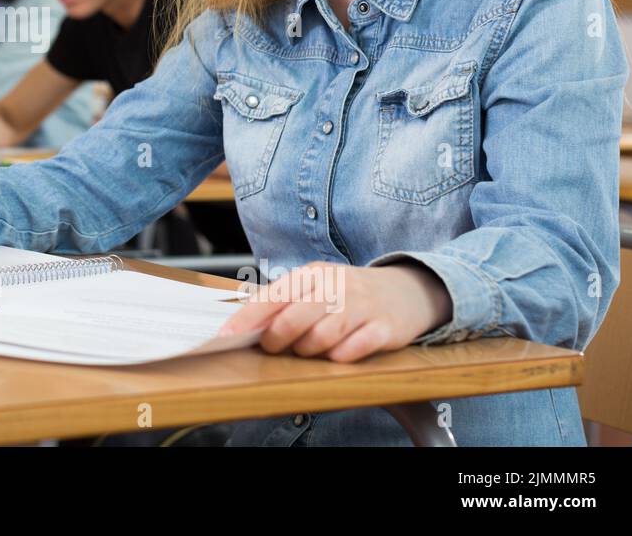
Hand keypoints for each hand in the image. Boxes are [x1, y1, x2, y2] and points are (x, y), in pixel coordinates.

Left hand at [217, 261, 452, 362]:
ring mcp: (362, 306)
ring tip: (309, 348)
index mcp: (313, 274)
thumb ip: (284, 302)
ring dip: (308, 350)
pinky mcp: (384, 328)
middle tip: (274, 347)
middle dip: (277, 339)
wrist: (406, 290)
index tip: (225, 337)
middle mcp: (336, 286)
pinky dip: (339, 356)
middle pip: (293, 319)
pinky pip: (352, 350)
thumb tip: (242, 325)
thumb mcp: (316, 286)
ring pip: (321, 337)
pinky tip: (339, 352)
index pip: (271, 297)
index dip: (246, 319)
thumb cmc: (348, 293)